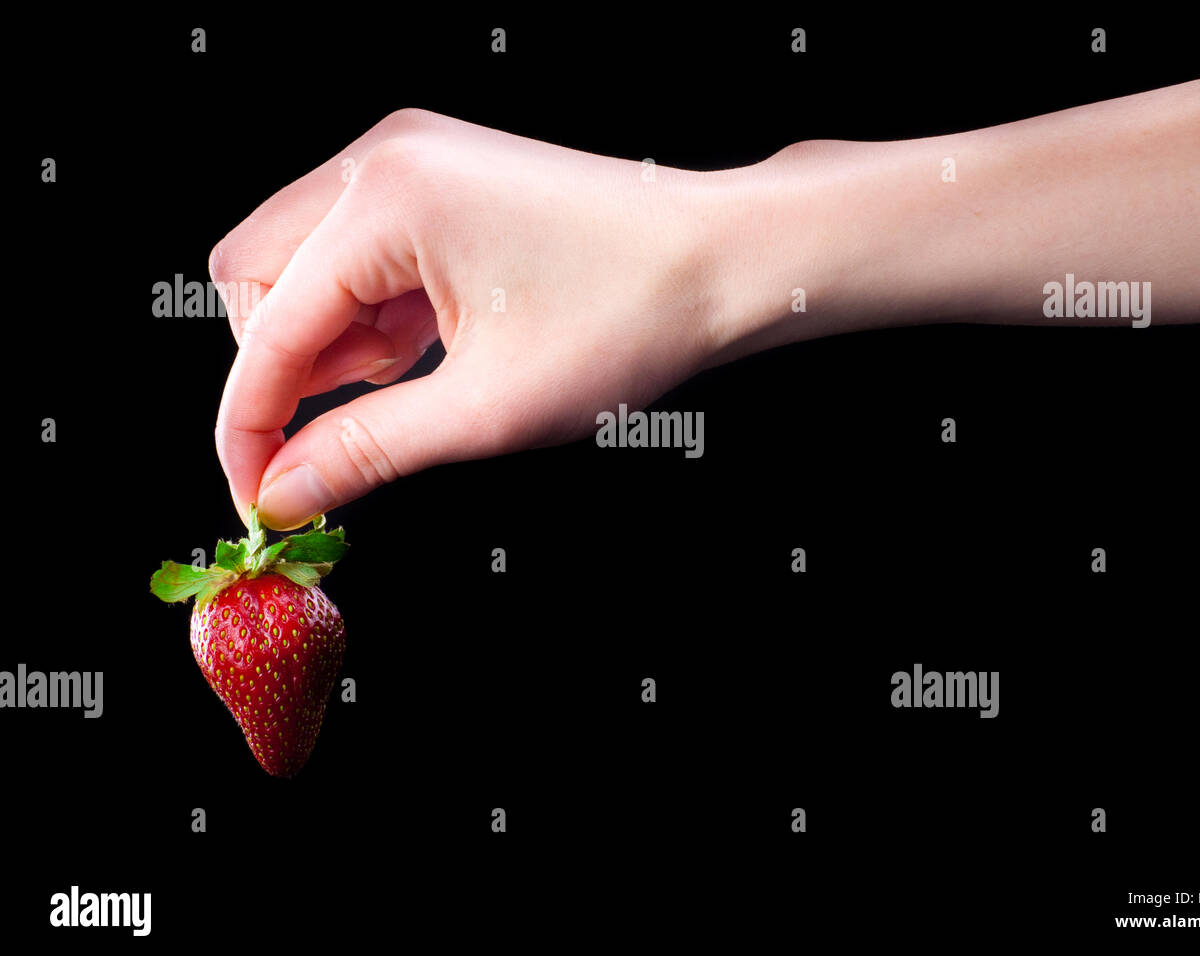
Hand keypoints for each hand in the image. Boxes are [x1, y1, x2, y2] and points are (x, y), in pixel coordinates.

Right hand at [212, 109, 722, 528]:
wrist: (722, 259)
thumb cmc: (629, 319)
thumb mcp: (488, 408)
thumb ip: (367, 450)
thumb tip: (284, 490)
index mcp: (387, 202)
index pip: (267, 330)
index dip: (251, 426)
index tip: (258, 495)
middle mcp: (383, 159)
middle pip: (257, 276)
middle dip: (287, 363)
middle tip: (361, 413)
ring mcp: (410, 159)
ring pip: (302, 262)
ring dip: (333, 337)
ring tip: (418, 369)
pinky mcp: (436, 176)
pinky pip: (355, 249)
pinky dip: (371, 310)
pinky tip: (429, 340)